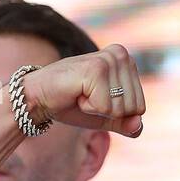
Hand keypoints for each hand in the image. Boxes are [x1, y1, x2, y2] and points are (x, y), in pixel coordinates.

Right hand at [24, 44, 144, 136]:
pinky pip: (105, 107)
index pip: (140, 107)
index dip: (116, 112)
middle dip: (108, 111)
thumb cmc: (73, 104)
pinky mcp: (96, 70)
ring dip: (97, 109)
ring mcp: (108, 60)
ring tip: (81, 93)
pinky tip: (76, 93)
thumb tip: (138, 126)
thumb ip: (127, 123)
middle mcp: (121, 55)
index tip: (95, 98)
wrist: (39, 98)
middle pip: (133, 108)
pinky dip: (89, 108)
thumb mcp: (106, 117)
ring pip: (120, 109)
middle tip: (87, 96)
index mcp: (127, 61)